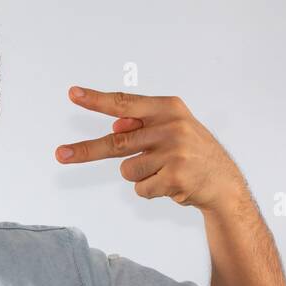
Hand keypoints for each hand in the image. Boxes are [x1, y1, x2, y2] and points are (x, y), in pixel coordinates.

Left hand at [55, 86, 247, 212]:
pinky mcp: (174, 177)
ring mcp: (174, 152)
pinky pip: (141, 189)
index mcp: (169, 108)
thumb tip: (116, 125)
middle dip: (87, 151)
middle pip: (117, 142)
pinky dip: (150, 191)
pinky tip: (171, 184)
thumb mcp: (172, 129)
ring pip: (127, 170)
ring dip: (140, 176)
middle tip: (60, 154)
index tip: (73, 94)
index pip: (124, 102)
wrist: (224, 183)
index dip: (96, 100)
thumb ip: (143, 125)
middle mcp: (171, 127)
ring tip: (164, 172)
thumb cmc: (194, 153)